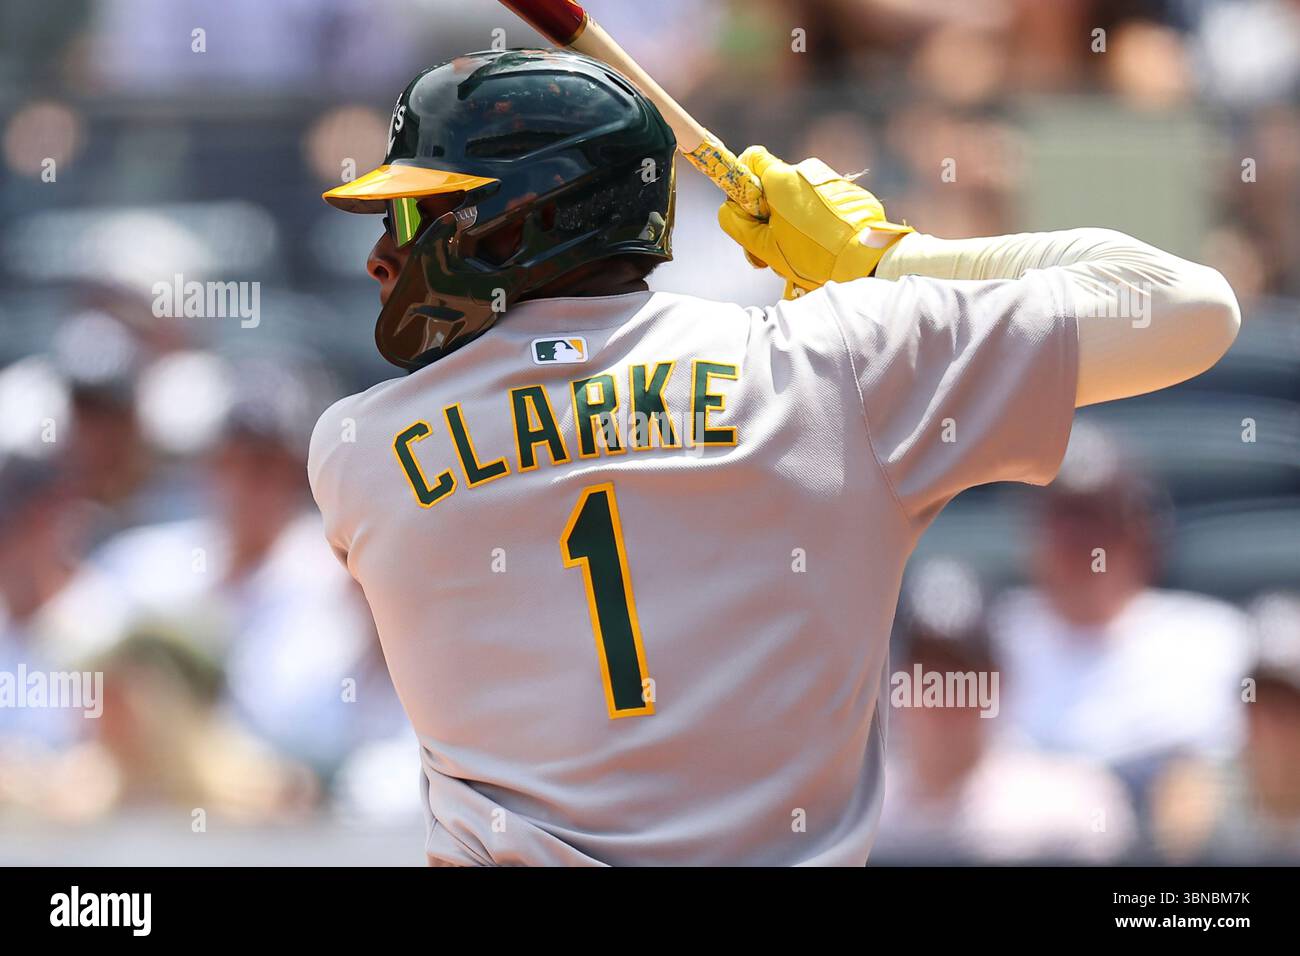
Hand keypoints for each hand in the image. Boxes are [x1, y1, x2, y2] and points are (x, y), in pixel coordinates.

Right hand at [717, 146, 912, 297]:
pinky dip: (815, 221)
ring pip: (797, 197)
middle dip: (767, 214)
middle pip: (773, 185)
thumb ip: (737, 224)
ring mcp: (830, 180)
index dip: (743, 184)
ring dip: (791, 221)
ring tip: (800, 253)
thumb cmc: (812, 255)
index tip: (749, 211)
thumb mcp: (764, 246)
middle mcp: (806, 171)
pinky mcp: (849, 193)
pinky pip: (821, 203)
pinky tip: (821, 246)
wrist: (865, 260)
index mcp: (781, 179)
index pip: (751, 158)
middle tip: (771, 246)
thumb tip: (729, 209)